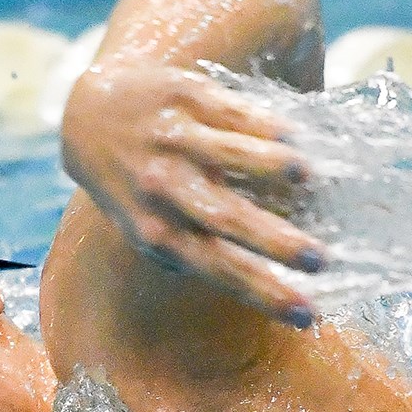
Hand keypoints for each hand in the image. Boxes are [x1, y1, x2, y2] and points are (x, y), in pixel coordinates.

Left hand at [60, 59, 324, 323]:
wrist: (90, 118)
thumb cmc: (136, 188)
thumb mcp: (150, 227)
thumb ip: (195, 251)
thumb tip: (268, 287)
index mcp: (158, 230)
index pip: (218, 269)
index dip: (263, 292)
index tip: (306, 315)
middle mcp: (162, 187)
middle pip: (226, 218)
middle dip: (276, 242)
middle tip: (321, 258)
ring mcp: (170, 139)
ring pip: (226, 154)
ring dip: (268, 165)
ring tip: (306, 176)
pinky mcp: (179, 96)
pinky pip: (227, 111)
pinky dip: (260, 124)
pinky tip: (289, 135)